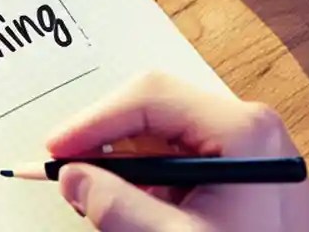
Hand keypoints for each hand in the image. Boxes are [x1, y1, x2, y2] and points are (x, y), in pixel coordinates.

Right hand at [46, 73, 308, 231]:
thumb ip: (120, 209)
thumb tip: (74, 178)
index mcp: (242, 130)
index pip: (150, 98)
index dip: (95, 122)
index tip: (59, 150)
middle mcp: (248, 122)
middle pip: (153, 109)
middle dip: (107, 142)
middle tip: (72, 174)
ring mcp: (247, 140)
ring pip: (162, 131)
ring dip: (126, 162)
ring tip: (105, 199)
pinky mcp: (242, 163)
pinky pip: (180, 153)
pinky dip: (149, 177)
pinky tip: (140, 206)